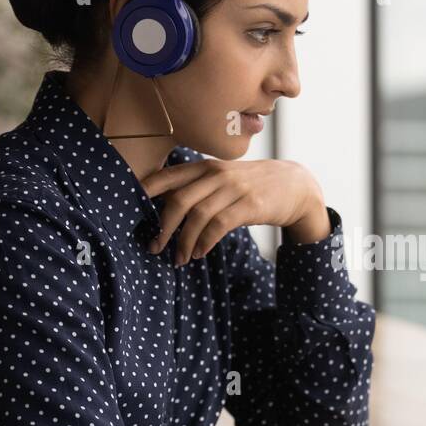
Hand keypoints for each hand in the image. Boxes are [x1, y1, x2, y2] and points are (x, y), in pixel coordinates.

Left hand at [137, 157, 325, 264]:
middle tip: (154, 247)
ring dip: (184, 242)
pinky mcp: (250, 205)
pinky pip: (219, 225)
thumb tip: (163, 209)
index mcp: (205, 166)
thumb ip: (197, 188)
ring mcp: (235, 188)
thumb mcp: (224, 179)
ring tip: (179, 258)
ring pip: (197, 216)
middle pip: (178, 200)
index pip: (167, 176)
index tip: (129, 212)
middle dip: (162, 227)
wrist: (296, 184)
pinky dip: (205, 242)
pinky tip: (200, 253)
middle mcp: (217, 174)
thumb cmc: (253, 185)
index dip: (145, 193)